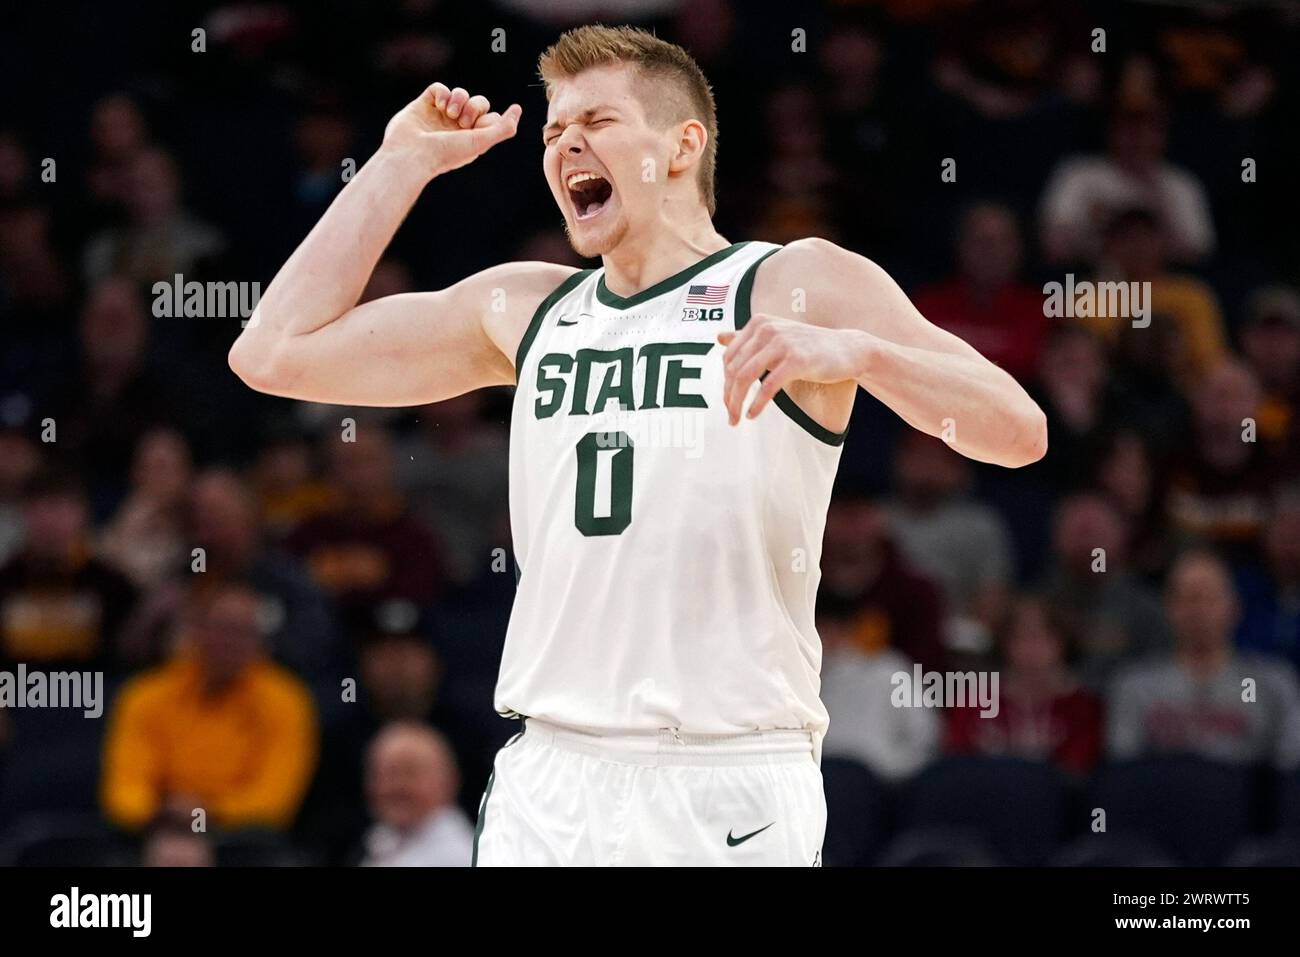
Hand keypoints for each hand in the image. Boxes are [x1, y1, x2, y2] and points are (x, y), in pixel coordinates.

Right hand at [382, 82, 521, 177]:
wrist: (412, 154)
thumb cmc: (447, 153)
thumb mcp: (481, 142)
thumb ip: (503, 128)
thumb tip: (518, 108)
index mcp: (471, 138)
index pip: (489, 117)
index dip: (487, 117)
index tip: (479, 127)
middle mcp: (456, 127)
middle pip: (477, 102)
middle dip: (473, 107)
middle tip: (463, 122)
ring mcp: (439, 115)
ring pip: (459, 93)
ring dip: (459, 99)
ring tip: (450, 113)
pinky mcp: (423, 105)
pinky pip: (439, 88)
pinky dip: (442, 94)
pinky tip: (439, 106)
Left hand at [718, 314, 867, 424]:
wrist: (847, 348)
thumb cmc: (810, 346)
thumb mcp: (776, 336)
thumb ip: (747, 338)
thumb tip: (719, 337)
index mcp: (759, 323)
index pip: (729, 357)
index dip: (725, 383)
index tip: (727, 401)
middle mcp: (767, 329)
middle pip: (734, 369)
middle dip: (728, 396)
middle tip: (729, 415)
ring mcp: (782, 343)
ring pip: (745, 377)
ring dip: (737, 402)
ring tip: (737, 418)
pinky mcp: (796, 360)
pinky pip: (767, 387)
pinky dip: (757, 404)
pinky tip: (753, 414)